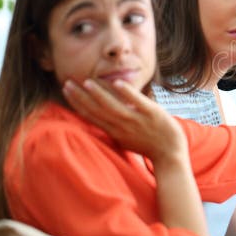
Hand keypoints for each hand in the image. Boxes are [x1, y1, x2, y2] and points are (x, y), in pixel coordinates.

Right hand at [62, 78, 185, 161]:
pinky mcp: (152, 114)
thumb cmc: (148, 144)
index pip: (90, 115)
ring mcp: (136, 120)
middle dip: (80, 97)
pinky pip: (137, 102)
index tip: (66, 89)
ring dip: (99, 94)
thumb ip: (113, 125)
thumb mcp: (125, 138)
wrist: (170, 154)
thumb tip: (103, 113)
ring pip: (113, 106)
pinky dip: (127, 93)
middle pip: (96, 110)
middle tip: (67, 83)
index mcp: (114, 131)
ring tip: (87, 82)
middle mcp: (121, 126)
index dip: (76, 102)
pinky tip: (117, 83)